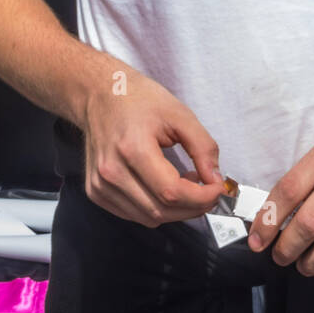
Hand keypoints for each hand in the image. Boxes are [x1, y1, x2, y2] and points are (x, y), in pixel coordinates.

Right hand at [81, 63, 226, 227]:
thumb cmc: (138, 99)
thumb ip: (202, 147)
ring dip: (175, 210)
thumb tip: (215, 181)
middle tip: (209, 192)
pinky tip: (165, 188)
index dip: (201, 197)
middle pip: (161, 210)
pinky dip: (155, 209)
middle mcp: (112, 172)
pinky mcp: (95, 192)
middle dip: (193, 207)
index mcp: (132, 149)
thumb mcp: (179, 114)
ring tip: (187, 185)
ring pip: (148, 218)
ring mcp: (100, 185)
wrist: (99, 94)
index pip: (172, 192)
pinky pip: (133, 214)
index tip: (218, 190)